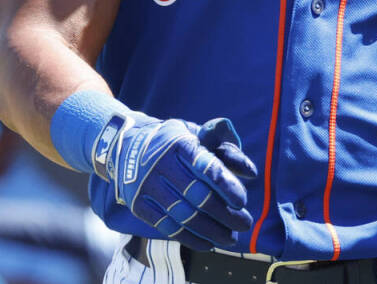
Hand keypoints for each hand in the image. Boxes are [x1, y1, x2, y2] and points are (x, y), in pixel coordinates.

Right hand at [94, 115, 257, 249]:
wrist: (124, 146)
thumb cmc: (173, 141)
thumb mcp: (196, 133)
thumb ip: (224, 149)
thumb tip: (252, 172)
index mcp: (179, 143)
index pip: (206, 166)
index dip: (225, 186)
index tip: (242, 201)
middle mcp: (160, 164)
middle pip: (197, 196)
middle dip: (224, 214)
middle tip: (244, 223)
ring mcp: (146, 185)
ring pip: (183, 215)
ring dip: (210, 230)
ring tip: (230, 238)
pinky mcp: (137, 204)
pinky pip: (166, 226)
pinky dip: (189, 237)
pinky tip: (207, 243)